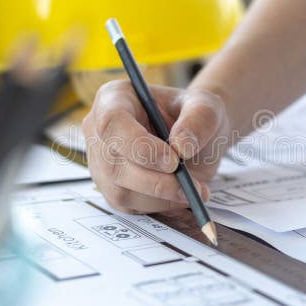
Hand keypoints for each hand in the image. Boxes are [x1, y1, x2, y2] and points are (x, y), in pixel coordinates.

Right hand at [82, 79, 229, 213]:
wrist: (195, 137)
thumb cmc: (193, 115)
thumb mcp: (206, 107)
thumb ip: (199, 120)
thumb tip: (182, 147)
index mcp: (114, 99)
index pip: (112, 123)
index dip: (140, 146)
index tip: (174, 160)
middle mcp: (100, 132)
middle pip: (113, 164)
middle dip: (155, 180)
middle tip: (190, 186)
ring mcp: (102, 163)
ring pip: (121, 191)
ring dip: (161, 197)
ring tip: (194, 190)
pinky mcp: (113, 189)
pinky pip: (130, 206)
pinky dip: (160, 205)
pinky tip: (181, 196)